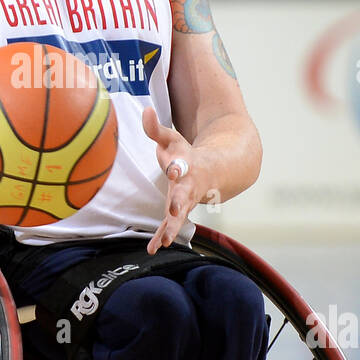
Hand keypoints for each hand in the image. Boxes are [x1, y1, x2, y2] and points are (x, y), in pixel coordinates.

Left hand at [142, 107, 196, 254]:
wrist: (214, 171)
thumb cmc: (185, 153)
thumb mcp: (172, 139)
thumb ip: (155, 128)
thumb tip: (145, 110)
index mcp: (187, 165)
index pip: (182, 165)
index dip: (177, 166)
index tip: (173, 168)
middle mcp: (189, 186)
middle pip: (184, 195)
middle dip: (179, 203)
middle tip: (174, 211)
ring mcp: (186, 201)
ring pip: (180, 216)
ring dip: (172, 228)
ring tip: (164, 242)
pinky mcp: (179, 213)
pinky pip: (170, 227)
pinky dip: (161, 237)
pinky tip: (152, 249)